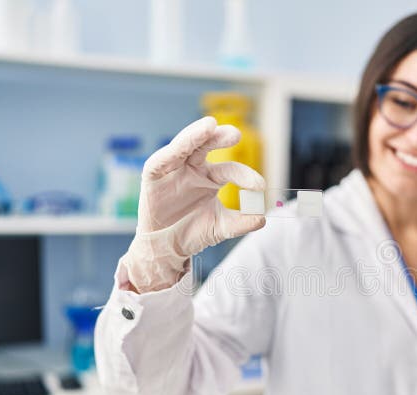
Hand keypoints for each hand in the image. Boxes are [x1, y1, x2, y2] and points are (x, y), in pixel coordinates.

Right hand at [121, 116, 265, 292]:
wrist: (165, 247)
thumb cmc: (192, 231)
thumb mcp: (220, 228)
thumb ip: (240, 223)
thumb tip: (262, 218)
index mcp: (212, 177)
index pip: (231, 170)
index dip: (245, 176)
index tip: (260, 186)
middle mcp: (194, 168)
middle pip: (208, 146)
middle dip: (221, 138)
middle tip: (236, 134)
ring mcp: (174, 169)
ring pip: (185, 146)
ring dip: (196, 135)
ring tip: (210, 125)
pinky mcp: (154, 175)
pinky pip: (161, 160)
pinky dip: (171, 152)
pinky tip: (181, 147)